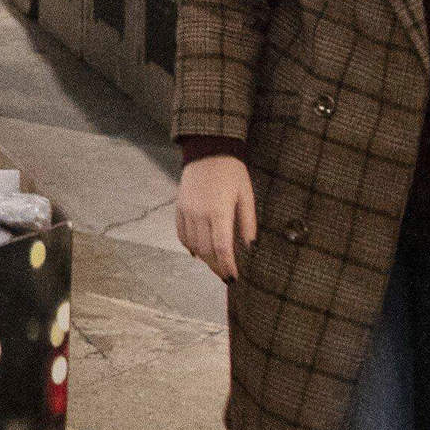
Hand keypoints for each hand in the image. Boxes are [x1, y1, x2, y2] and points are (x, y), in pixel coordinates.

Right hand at [175, 154, 257, 281]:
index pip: (222, 247)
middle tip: (226, 276)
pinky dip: (190, 246)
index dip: (228, 266)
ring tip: (216, 265)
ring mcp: (187, 211)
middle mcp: (199, 214)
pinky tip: (199, 252)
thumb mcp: (246, 195)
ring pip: (193, 245)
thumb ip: (248, 222)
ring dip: (204, 258)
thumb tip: (251, 247)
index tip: (234, 278)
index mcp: (219, 211)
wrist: (207, 151)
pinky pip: (182, 234)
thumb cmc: (232, 172)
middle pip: (206, 250)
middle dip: (217, 266)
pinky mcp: (179, 208)